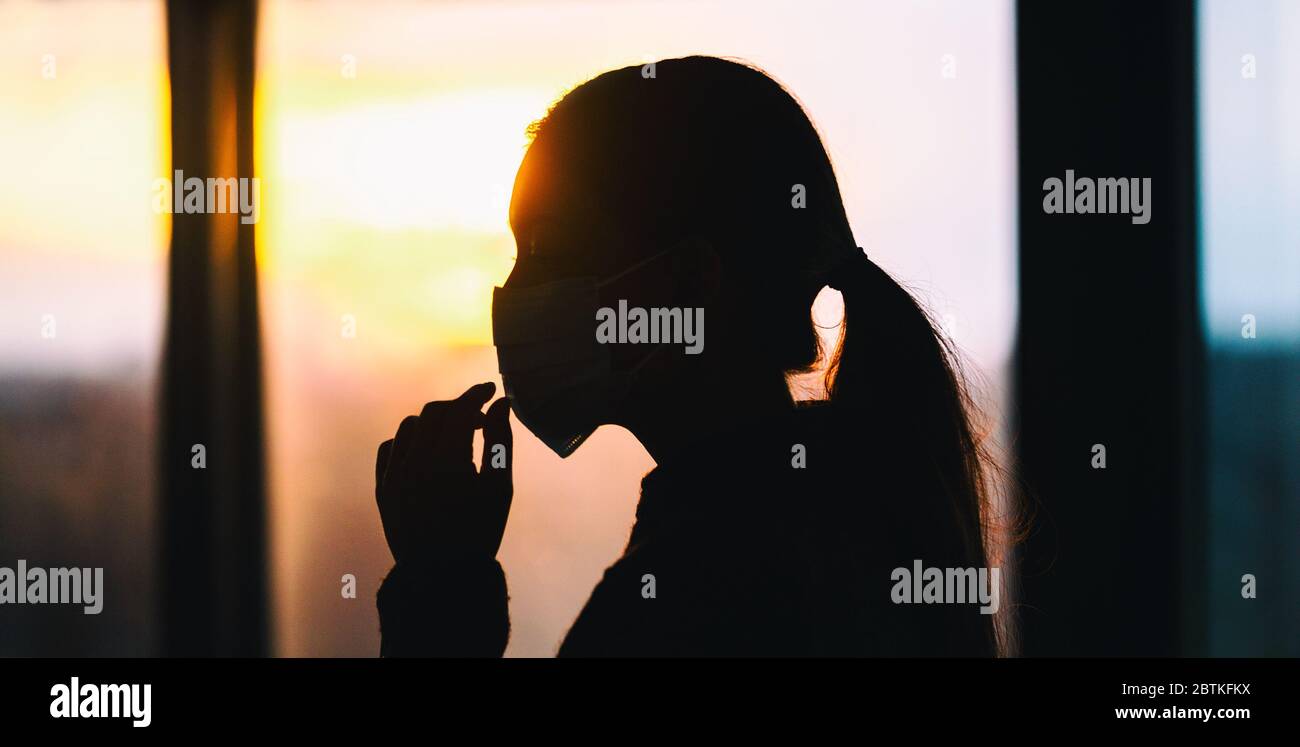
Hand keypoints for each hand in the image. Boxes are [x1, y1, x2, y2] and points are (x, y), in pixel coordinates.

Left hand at [375, 382, 512, 565]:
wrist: (441, 576)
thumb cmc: (479, 532)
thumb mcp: (499, 488)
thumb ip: (500, 442)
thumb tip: (501, 405)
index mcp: (448, 461)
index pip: (460, 411)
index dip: (477, 395)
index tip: (492, 391)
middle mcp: (415, 462)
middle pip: (434, 413)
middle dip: (458, 407)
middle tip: (480, 419)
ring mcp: (394, 474)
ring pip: (410, 427)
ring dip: (434, 423)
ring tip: (454, 438)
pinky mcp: (382, 487)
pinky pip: (390, 448)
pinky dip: (409, 441)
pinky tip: (425, 453)